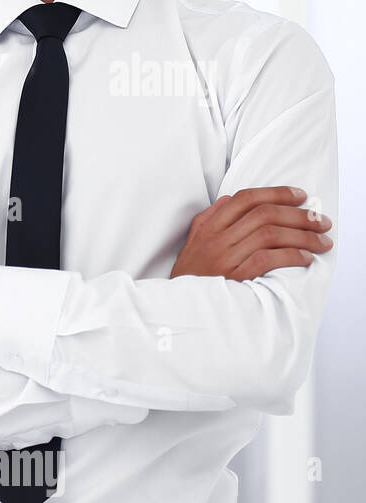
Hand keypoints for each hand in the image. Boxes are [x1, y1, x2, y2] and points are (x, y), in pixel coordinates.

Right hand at [171, 186, 332, 280]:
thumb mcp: (193, 243)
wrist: (180, 309)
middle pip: (264, 215)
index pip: (245, 199)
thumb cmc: (191, 276)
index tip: (301, 196)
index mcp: (209, 227)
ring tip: (322, 241)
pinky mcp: (235, 278)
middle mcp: (216, 239)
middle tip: (321, 221)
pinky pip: (268, 259)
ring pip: (270, 234)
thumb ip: (209, 218)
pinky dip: (291, 256)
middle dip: (299, 215)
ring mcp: (225, 258)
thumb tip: (230, 199)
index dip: (277, 193)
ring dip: (303, 236)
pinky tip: (305, 258)